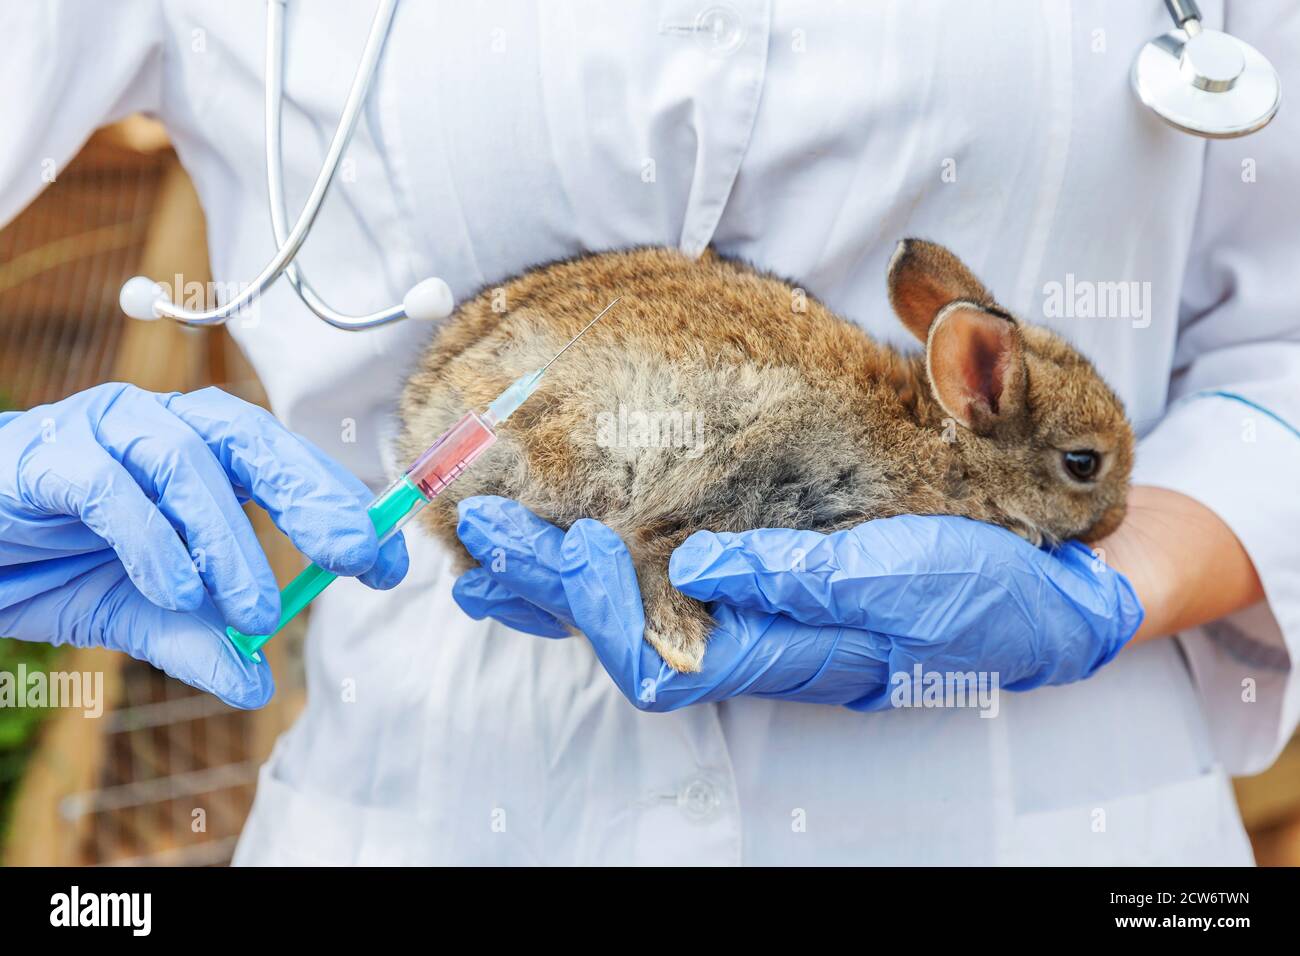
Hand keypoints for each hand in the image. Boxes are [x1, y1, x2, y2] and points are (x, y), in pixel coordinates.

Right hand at [0, 383, 408, 707]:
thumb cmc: (56, 559)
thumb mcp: (139, 611)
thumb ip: (198, 640)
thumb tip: (257, 687)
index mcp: (202, 449)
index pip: (287, 463)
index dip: (341, 504)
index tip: (387, 560)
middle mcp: (163, 424)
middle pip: (254, 440)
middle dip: (311, 497)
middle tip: (355, 556)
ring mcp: (105, 429)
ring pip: (188, 463)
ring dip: (229, 542)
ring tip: (255, 614)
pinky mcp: (49, 454)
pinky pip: (110, 488)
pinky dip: (151, 541)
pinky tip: (176, 592)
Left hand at [452, 497, 1141, 711]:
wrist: (1041, 591)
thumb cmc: (981, 588)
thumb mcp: (901, 581)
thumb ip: (800, 579)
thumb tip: (693, 566)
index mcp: (783, 653)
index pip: (659, 658)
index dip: (601, 609)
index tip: (567, 541)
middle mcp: (753, 643)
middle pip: (621, 634)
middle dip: (543, 583)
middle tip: (478, 524)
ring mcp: (753, 614)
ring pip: (631, 612)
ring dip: (554, 579)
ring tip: (486, 543)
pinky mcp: (762, 581)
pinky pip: (661, 583)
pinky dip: (603, 564)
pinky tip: (565, 539)